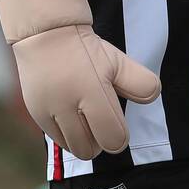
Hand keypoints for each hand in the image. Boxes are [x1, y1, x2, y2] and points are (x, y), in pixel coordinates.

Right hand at [11, 24, 161, 159]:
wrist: (47, 37)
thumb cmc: (86, 51)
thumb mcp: (118, 61)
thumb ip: (138, 82)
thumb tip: (152, 97)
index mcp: (93, 93)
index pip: (112, 138)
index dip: (120, 137)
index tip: (119, 126)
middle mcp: (68, 106)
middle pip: (90, 150)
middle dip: (101, 141)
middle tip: (103, 122)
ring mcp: (49, 113)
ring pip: (73, 148)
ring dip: (84, 140)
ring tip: (87, 119)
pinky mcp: (35, 115)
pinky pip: (57, 140)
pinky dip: (67, 135)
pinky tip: (71, 117)